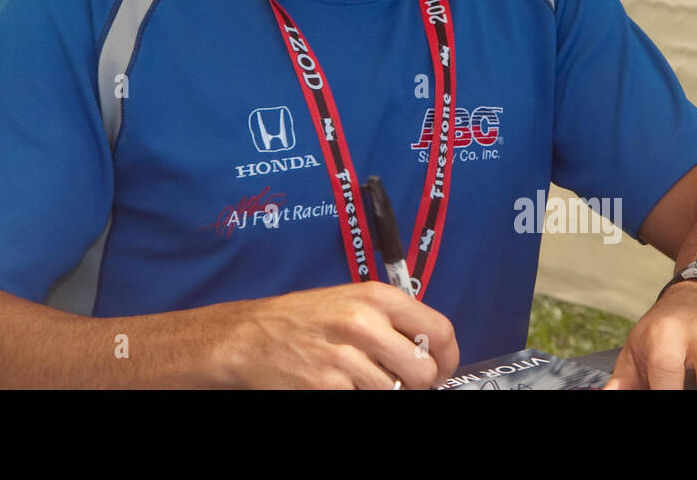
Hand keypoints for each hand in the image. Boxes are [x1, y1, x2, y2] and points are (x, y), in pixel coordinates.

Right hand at [214, 281, 458, 388]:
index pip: (440, 332)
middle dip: (416, 384)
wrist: (249, 336)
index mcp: (376, 297)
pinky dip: (356, 395)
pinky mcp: (327, 388)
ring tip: (358, 379)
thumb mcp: (350, 301)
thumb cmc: (302, 319)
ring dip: (383, 392)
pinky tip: (339, 384)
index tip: (439, 369)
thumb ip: (391, 320)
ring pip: (394, 392)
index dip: (447, 358)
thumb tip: (430, 352)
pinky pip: (363, 400)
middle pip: (424, 372)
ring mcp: (345, 358)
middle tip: (398, 382)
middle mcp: (363, 323)